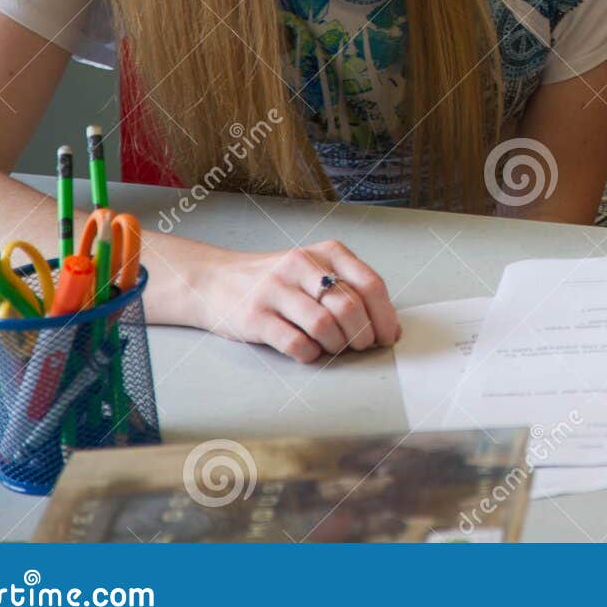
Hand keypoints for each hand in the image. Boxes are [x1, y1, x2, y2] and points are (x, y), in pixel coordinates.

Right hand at [198, 239, 400, 363]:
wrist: (216, 280)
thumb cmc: (278, 281)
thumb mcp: (317, 270)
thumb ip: (351, 290)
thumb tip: (390, 327)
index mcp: (327, 252)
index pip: (371, 284)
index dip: (385, 317)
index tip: (388, 336)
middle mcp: (301, 265)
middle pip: (350, 308)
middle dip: (363, 336)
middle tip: (360, 346)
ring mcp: (276, 290)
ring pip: (324, 326)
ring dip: (337, 347)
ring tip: (333, 348)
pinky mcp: (255, 317)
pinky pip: (296, 344)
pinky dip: (310, 354)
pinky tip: (309, 351)